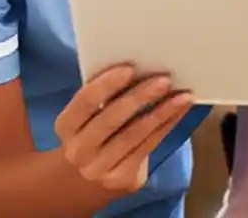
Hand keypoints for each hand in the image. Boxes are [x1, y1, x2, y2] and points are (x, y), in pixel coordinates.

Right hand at [54, 65, 194, 194]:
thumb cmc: (92, 132)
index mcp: (66, 126)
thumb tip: (140, 69)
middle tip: (164, 80)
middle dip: (139, 97)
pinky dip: (166, 126)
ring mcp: (99, 168)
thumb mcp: (85, 117)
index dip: (106, 84)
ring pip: (134, 136)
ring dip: (161, 113)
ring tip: (182, 96)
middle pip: (111, 119)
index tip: (130, 68)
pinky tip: (179, 112)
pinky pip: (148, 147)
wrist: (85, 179)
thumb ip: (102, 97)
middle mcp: (78, 150)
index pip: (84, 102)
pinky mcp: (122, 179)